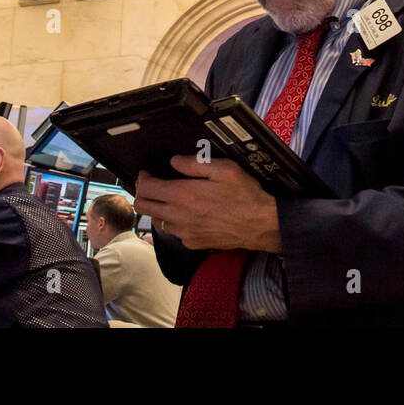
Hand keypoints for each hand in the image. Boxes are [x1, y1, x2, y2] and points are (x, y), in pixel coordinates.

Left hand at [134, 157, 280, 252]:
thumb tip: (174, 161)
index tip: (147, 173)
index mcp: (183, 195)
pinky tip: (186, 213)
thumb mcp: (223, 169)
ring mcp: (184, 232)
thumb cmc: (244, 195)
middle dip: (143, 193)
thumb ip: (194, 164)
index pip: (146, 189)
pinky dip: (173, 222)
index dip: (142, 178)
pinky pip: (173, 232)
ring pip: (156, 220)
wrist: (260, 225)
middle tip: (153, 184)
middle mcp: (179, 216)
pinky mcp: (192, 242)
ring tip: (170, 198)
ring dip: (158, 208)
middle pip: (143, 206)